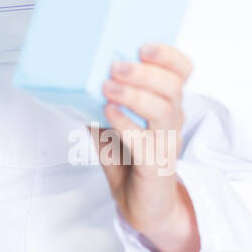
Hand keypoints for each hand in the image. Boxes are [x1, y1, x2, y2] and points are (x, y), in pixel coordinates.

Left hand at [92, 43, 199, 251]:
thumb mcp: (110, 122)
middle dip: (146, 72)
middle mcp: (171, 120)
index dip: (169, 55)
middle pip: (174, 87)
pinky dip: (126, 125)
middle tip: (116, 65)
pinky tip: (107, 114)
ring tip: (109, 86)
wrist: (142, 206)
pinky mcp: (156, 166)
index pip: (181, 71)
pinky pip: (146, 142)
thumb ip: (99, 100)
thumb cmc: (127, 158)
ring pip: (164, 111)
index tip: (144, 45)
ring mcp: (166, 143)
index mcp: (166, 103)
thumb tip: (70, 76)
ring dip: (136, 94)